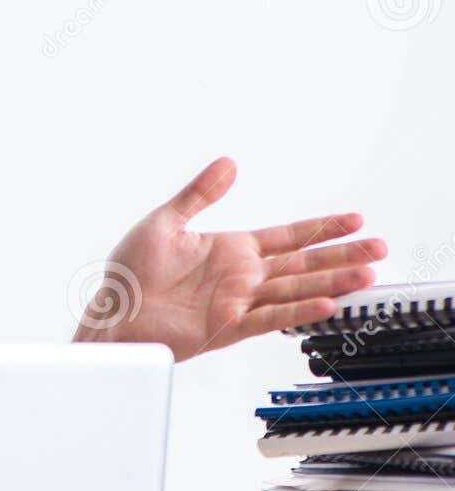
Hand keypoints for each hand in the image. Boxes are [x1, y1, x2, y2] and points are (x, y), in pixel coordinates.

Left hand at [73, 157, 386, 361]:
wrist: (112, 314)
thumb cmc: (130, 275)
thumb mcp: (164, 223)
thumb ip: (199, 195)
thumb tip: (227, 163)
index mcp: (229, 250)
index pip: (287, 236)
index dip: (320, 228)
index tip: (354, 220)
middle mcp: (241, 276)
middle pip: (302, 263)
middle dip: (341, 255)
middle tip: (379, 247)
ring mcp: (237, 302)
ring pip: (295, 289)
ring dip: (331, 282)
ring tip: (368, 275)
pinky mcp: (226, 327)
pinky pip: (269, 318)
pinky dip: (298, 311)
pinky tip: (327, 304)